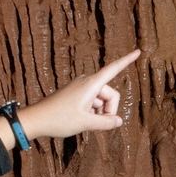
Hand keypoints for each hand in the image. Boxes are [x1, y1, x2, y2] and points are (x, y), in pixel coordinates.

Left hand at [5, 50, 141, 140]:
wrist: (36, 119)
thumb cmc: (59, 119)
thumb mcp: (85, 123)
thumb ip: (105, 123)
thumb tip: (119, 121)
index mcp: (91, 84)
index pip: (113, 69)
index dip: (127, 61)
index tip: (138, 51)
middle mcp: (87, 82)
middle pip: (110, 95)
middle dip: (109, 110)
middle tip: (97, 125)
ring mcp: (81, 88)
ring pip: (102, 101)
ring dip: (99, 113)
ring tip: (85, 123)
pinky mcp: (76, 95)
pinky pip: (93, 102)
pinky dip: (92, 112)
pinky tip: (81, 120)